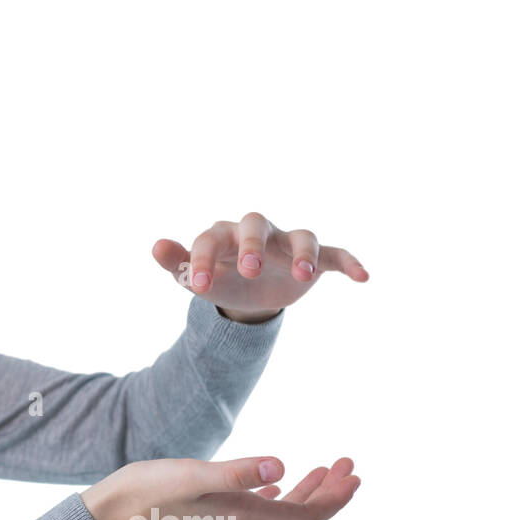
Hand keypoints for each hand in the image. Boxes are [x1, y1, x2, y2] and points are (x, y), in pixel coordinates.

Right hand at [81, 455, 360, 519]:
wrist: (112, 514)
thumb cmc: (148, 491)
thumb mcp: (192, 475)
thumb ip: (236, 473)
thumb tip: (281, 466)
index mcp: (243, 518)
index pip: (306, 517)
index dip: (335, 500)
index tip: (354, 475)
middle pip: (301, 518)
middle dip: (330, 494)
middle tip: (348, 464)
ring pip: (282, 516)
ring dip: (308, 494)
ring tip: (325, 470)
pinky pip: (260, 514)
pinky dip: (279, 497)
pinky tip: (276, 484)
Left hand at [151, 211, 368, 315]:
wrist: (248, 296)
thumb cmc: (219, 278)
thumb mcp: (196, 277)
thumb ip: (178, 263)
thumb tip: (156, 246)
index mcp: (222, 235)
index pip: (209, 241)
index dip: (205, 262)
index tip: (200, 289)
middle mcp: (256, 232)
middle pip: (254, 224)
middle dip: (252, 244)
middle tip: (250, 269)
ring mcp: (287, 244)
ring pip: (300, 236)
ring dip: (302, 252)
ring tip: (302, 275)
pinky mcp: (315, 259)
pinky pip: (334, 254)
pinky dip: (349, 262)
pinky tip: (363, 277)